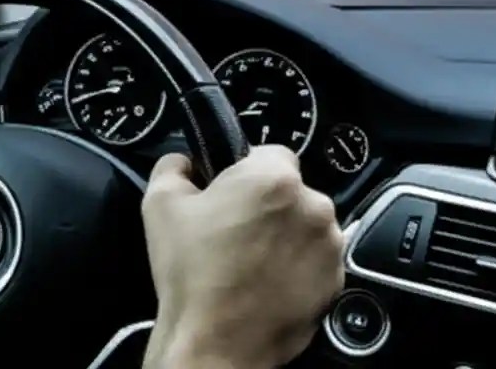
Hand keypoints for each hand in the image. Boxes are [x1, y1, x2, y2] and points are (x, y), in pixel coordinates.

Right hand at [141, 147, 343, 368]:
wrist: (215, 343)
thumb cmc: (190, 274)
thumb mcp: (160, 205)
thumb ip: (173, 166)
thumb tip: (184, 162)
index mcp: (274, 177)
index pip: (269, 152)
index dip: (244, 170)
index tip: (228, 193)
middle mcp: (313, 206)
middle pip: (290, 190)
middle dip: (266, 204)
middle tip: (232, 229)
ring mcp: (330, 247)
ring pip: (305, 225)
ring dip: (285, 235)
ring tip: (249, 260)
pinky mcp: (336, 282)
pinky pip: (315, 260)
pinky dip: (297, 266)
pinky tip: (265, 281)